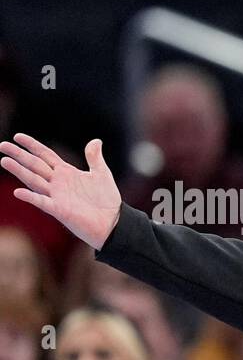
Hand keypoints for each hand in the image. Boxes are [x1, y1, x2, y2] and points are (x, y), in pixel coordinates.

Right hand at [0, 134, 121, 249]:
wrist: (114, 222)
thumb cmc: (106, 200)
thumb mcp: (102, 174)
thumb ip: (95, 158)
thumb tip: (96, 141)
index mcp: (66, 172)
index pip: (45, 155)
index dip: (32, 146)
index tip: (17, 136)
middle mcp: (57, 183)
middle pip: (34, 165)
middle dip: (19, 155)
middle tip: (2, 145)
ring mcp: (56, 196)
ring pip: (34, 180)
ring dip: (19, 171)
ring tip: (4, 161)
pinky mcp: (59, 210)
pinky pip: (42, 202)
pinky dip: (31, 197)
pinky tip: (18, 192)